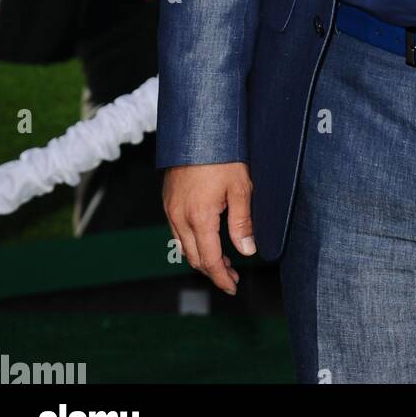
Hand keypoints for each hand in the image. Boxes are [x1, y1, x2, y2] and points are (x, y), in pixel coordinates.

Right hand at [162, 162, 255, 294]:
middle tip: (231, 277)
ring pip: (183, 247)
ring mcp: (170, 209)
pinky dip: (191, 243)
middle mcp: (180, 217)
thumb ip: (242, 222)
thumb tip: (247, 251)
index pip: (209, 260)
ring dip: (201, 258)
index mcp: (199, 217)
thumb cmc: (223, 155)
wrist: (197, 129)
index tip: (232, 287)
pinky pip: (177, 232)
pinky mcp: (168, 201)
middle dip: (213, 271)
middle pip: (193, 258)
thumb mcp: (240, 188)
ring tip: (223, 261)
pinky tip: (206, 238)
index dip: (221, 277)